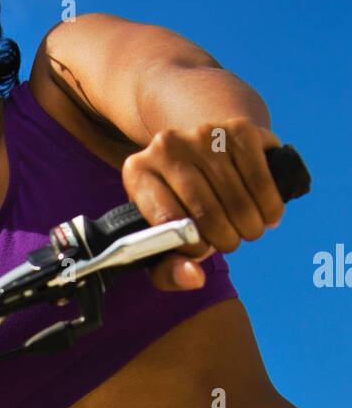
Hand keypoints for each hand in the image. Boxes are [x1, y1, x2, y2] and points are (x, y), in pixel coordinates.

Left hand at [119, 118, 284, 291]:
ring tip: (248, 229)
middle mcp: (166, 146)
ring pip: (237, 199)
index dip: (192, 246)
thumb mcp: (164, 241)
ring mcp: (203, 134)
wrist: (205, 153)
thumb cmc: (182, 206)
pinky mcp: (238, 130)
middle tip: (231, 242)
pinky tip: (267, 214)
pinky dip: (269, 206)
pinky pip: (260, 180)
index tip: (201, 251)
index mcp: (138, 172)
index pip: (168, 221)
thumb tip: (195, 277)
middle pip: (207, 212)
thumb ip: (169, 270)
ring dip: (250, 226)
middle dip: (227, 240)